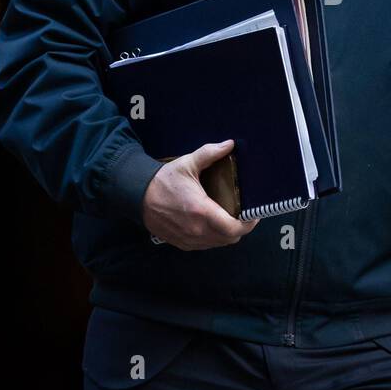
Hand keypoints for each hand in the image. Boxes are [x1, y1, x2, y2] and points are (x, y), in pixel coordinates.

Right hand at [141, 139, 257, 249]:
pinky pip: (206, 245)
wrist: (137, 196)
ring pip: (218, 243)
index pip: (234, 229)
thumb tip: (230, 144)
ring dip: (227, 233)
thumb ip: (210, 154)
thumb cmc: (163, 180)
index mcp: (201, 211)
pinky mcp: (181, 244)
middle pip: (230, 239)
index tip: (253, 213)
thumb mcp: (187, 163)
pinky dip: (214, 238)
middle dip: (240, 228)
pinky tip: (213, 223)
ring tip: (230, 217)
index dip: (248, 224)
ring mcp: (188, 240)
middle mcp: (196, 230)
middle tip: (243, 213)